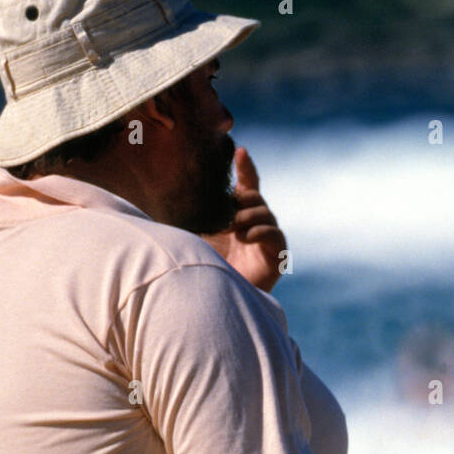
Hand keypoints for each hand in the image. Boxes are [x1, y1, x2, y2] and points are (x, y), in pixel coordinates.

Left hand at [201, 147, 286, 292]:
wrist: (214, 302)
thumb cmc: (203, 268)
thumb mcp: (196, 234)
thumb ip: (195, 213)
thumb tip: (177, 191)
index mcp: (239, 216)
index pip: (247, 185)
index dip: (245, 168)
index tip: (239, 151)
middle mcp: (255, 224)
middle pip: (255, 197)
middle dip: (240, 200)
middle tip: (223, 212)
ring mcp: (267, 240)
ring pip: (265, 213)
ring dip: (247, 217)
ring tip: (231, 228)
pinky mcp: (277, 256)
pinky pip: (275, 235)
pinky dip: (259, 232)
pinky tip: (245, 238)